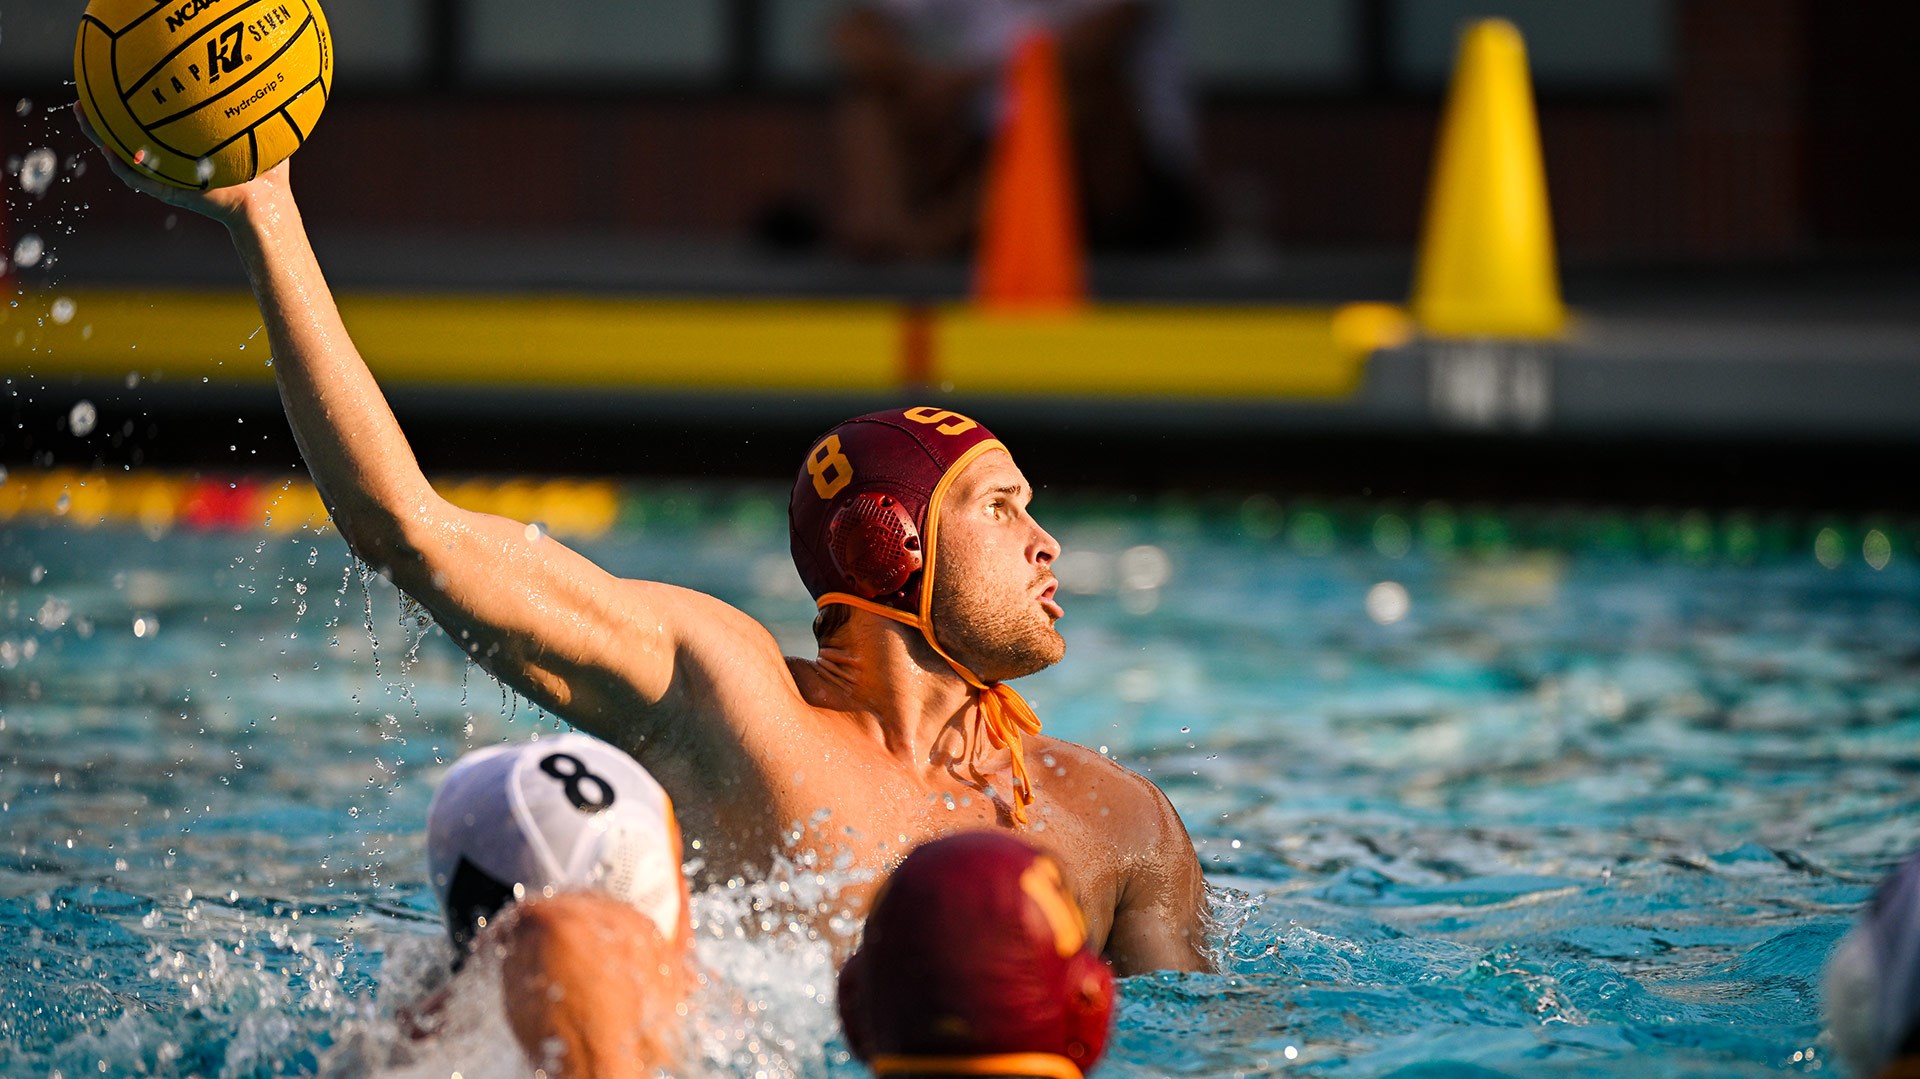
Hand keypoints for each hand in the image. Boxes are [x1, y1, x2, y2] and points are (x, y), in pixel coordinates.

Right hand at [72, 102, 287, 226]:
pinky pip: (141, 180)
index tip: (111, 86)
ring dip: (101, 138)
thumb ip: (248, 107)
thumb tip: (254, 74)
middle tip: (82, 100)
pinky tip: (110, 152)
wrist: (268, 204)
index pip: (149, 125)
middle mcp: (170, 162)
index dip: (129, 109)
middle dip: (101, 120)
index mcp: (181, 149)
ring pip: (124, 158)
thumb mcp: (253, 130)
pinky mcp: (174, 193)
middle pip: (126, 139)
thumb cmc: (263, 170)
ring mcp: (168, 178)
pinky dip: (125, 167)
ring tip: (83, 117)